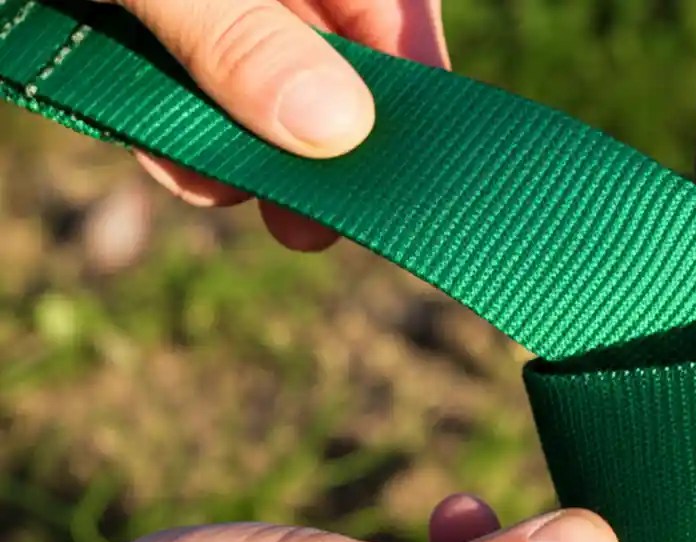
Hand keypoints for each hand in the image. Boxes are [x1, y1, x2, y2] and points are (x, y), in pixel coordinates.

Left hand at [93, 0, 449, 250]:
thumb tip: (333, 131)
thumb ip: (242, 36)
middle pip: (320, 47)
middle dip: (315, 138)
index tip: (410, 169)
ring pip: (245, 65)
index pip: (387, 8)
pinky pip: (177, 67)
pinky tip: (177, 164)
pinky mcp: (141, 11)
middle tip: (318, 223)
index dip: (406, 87)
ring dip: (237, 140)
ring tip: (231, 198)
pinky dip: (174, 117)